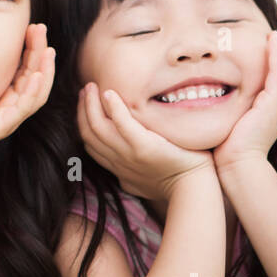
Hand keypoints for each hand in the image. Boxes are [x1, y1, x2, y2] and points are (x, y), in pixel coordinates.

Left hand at [0, 22, 54, 170]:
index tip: (32, 26)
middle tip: (40, 28)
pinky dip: (32, 91)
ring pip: (37, 92)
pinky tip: (36, 76)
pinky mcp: (3, 126)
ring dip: (44, 70)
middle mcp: (14, 105)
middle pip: (37, 76)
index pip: (28, 68)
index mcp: (9, 95)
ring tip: (47, 50)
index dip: (32, 47)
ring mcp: (11, 117)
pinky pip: (23, 108)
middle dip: (41, 51)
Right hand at [78, 82, 213, 200]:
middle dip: (82, 110)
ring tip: (90, 86)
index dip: (84, 123)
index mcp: (119, 168)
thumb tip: (124, 173)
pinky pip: (122, 124)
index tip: (86, 105)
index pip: (91, 144)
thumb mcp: (144, 183)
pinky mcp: (144, 147)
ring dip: (90, 104)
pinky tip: (109, 92)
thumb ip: (131, 174)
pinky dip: (114, 108)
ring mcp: (130, 155)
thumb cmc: (179, 185)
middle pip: (89, 134)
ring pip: (98, 128)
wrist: (194, 190)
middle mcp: (119, 162)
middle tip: (85, 90)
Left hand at [213, 29, 276, 172]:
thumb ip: (224, 113)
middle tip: (273, 36)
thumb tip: (202, 102)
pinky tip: (272, 42)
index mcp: (268, 113)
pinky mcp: (273, 106)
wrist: (236, 168)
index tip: (265, 48)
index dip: (275, 66)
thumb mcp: (227, 126)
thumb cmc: (225, 152)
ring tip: (273, 35)